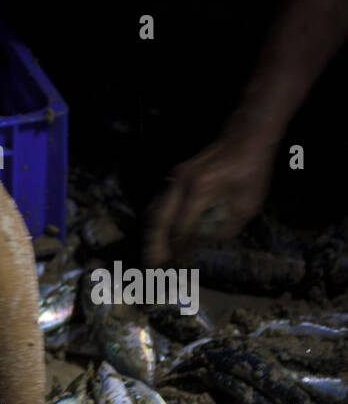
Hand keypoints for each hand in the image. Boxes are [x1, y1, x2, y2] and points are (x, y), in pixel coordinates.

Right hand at [145, 133, 276, 265]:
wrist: (246, 136)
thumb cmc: (251, 170)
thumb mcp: (247, 204)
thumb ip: (226, 227)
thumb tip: (205, 246)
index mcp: (199, 190)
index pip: (182, 228)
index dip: (179, 250)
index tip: (178, 267)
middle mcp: (180, 184)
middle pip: (158, 222)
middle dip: (154, 247)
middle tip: (152, 268)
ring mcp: (174, 178)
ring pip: (153, 212)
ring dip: (151, 235)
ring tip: (151, 256)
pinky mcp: (174, 177)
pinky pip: (157, 203)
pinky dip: (155, 222)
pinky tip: (156, 235)